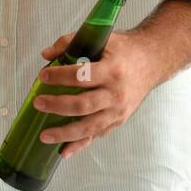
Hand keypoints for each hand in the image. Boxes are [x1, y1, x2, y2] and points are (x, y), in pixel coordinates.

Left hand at [30, 31, 162, 158]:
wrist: (152, 62)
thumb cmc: (124, 50)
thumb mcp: (101, 39)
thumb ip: (71, 42)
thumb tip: (46, 54)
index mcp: (112, 70)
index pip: (81, 76)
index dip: (59, 77)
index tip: (43, 76)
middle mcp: (116, 93)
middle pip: (83, 105)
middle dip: (57, 106)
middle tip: (38, 103)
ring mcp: (118, 111)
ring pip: (89, 126)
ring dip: (64, 133)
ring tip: (43, 135)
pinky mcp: (118, 121)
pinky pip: (96, 135)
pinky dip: (79, 145)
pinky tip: (63, 151)